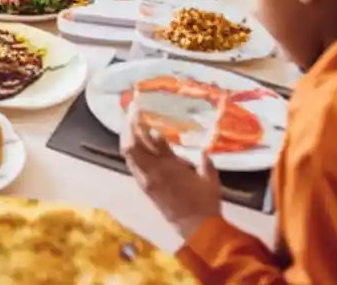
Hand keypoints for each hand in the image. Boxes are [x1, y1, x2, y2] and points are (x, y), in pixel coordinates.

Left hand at [120, 112, 221, 238]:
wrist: (196, 227)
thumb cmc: (206, 202)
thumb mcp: (210, 178)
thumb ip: (205, 162)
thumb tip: (203, 149)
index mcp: (170, 165)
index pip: (152, 139)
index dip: (145, 122)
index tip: (142, 108)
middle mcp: (154, 171)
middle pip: (132, 144)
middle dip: (129, 125)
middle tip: (130, 110)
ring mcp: (146, 179)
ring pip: (129, 154)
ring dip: (126, 136)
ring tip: (128, 122)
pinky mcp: (144, 187)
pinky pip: (132, 164)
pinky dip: (130, 150)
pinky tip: (132, 142)